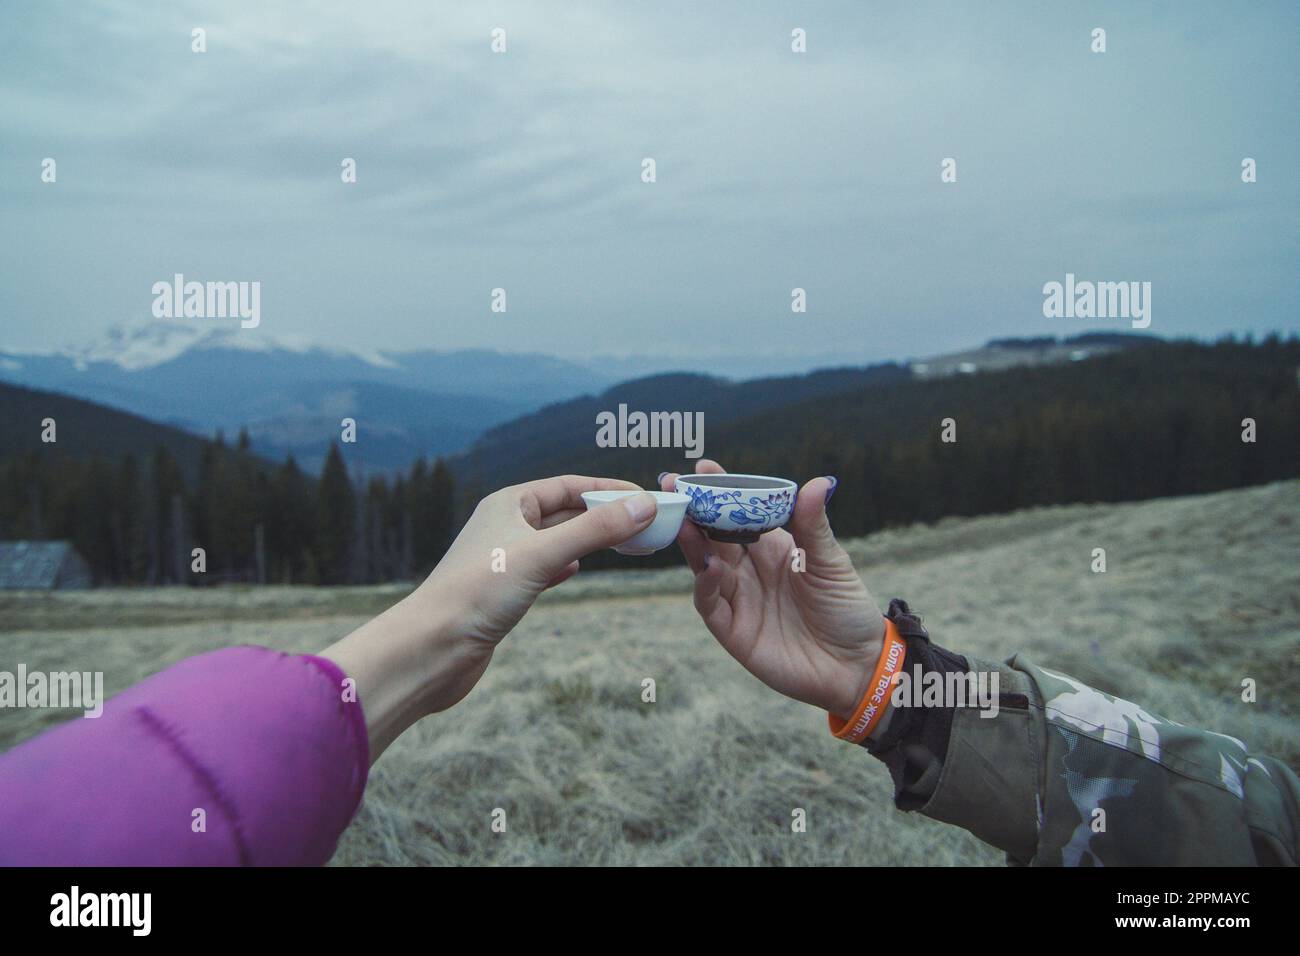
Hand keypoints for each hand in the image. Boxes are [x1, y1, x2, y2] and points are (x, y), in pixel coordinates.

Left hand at [323, 475, 656, 759]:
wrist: (432, 649)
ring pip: (557, 541)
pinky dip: (566, 565)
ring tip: (625, 544)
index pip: (569, 486)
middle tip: (645, 524)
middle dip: (604, 516)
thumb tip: (644, 507)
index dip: (609, 489)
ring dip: (589, 540)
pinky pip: (544, 568)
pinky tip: (577, 570)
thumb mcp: (544, 555)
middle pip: (566, 511)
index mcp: (508, 504)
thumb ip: (596, 530)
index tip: (645, 498)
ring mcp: (503, 559)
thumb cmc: (477, 594)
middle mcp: (504, 525)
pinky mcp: (503, 591)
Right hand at [660, 460, 885, 719]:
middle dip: (692, 511)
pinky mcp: (733, 630)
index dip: (720, 492)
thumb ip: (814, 526)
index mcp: (771, 548)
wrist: (856, 666)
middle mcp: (749, 571)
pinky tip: (710, 566)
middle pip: (712, 536)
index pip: (738, 514)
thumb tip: (817, 482)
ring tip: (685, 521)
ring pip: (704, 565)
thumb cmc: (847, 611)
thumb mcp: (832, 563)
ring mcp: (739, 600)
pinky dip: (706, 583)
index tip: (703, 468)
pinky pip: (711, 602)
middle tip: (674, 486)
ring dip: (692, 543)